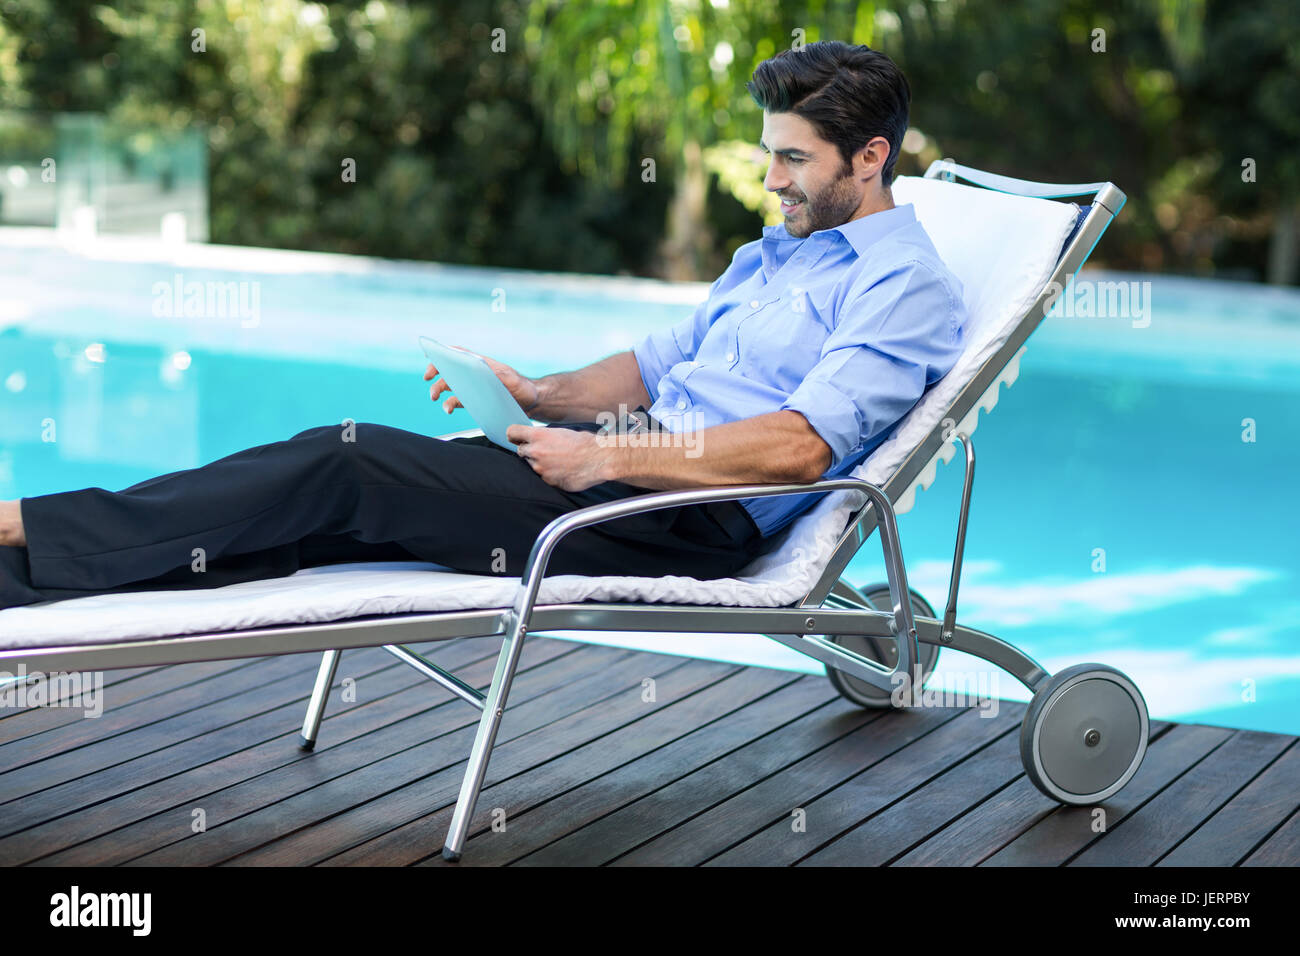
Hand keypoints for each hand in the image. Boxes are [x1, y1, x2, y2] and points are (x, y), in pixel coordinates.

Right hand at [424, 349, 540, 414]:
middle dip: (435, 372)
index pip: (459, 354)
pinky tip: (448, 409)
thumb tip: (483, 373)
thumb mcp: (510, 379)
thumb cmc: (521, 386)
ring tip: (435, 398)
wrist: (529, 403)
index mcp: (480, 364)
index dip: (444, 351)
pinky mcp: (473, 402)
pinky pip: (456, 402)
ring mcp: (471, 389)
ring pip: (449, 386)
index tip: (431, 353)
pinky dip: (449, 404)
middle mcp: (473, 375)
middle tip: (427, 379)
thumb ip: (497, 375)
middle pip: (449, 370)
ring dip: (438, 390)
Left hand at [507, 425, 608, 491]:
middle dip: (529, 450)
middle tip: (544, 451)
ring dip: (540, 463)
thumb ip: (544, 437)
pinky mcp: (548, 481)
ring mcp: (541, 468)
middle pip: (520, 450)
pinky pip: (543, 477)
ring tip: (558, 461)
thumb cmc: (585, 444)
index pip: (512, 433)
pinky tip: (563, 470)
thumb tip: (536, 440)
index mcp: (538, 436)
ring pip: (531, 465)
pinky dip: (549, 474)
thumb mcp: (562, 432)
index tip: (516, 438)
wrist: (598, 460)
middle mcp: (536, 452)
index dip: (514, 435)